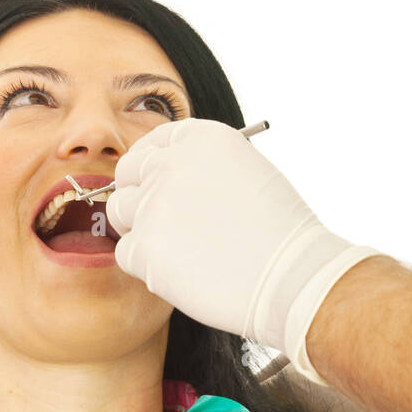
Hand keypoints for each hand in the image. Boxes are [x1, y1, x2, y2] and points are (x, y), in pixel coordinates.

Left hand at [107, 119, 379, 383]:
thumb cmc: (279, 230)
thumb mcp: (245, 171)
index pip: (153, 141)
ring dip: (139, 229)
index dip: (150, 164)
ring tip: (177, 248)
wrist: (291, 274)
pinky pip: (125, 252)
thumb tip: (170, 181)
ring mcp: (154, 203)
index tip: (152, 181)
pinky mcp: (144, 246)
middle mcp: (171, 162)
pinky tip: (181, 271)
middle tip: (158, 219)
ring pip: (120, 212)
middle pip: (128, 172)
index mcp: (200, 137)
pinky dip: (146, 264)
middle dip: (137, 194)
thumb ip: (202, 168)